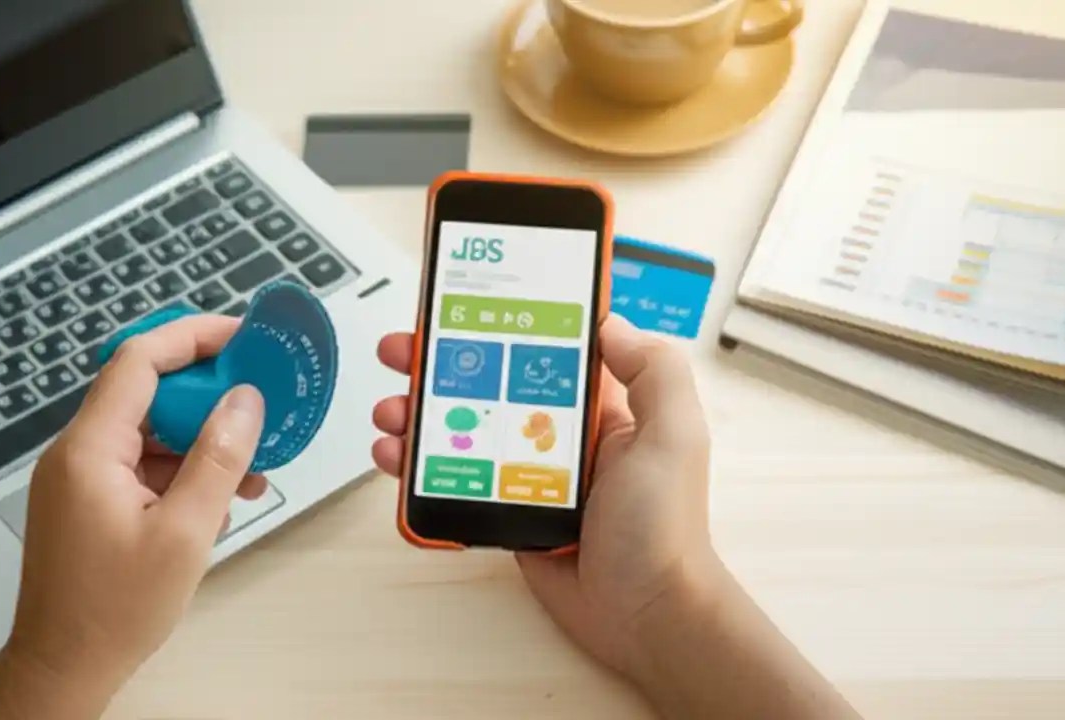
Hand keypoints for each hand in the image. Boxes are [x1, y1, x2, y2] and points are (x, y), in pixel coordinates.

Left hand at [0, 315, 267, 717]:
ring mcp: (80, 477)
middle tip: (259, 394)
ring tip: (255, 459)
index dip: (191, 337)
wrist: (63, 666)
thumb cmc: (113, 612)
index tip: (240, 336)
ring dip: (202, 436)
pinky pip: (142, 462)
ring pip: (149, 429)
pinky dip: (183, 467)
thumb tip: (245, 401)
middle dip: (207, 390)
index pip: (138, 360)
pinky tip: (223, 491)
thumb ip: (218, 459)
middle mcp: (77, 453)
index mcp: (89, 450)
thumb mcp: (184, 533)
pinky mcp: (90, 499)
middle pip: (146, 390)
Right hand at [370, 315, 715, 675]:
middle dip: (439, 365)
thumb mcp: (674, 434)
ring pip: (460, 431)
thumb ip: (653, 371)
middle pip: (486, 386)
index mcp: (598, 409)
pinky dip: (417, 467)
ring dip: (418, 414)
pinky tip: (393, 458)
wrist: (644, 614)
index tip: (460, 306)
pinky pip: (453, 481)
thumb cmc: (664, 527)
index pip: (541, 352)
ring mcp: (525, 475)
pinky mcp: (502, 513)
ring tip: (390, 410)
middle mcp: (558, 436)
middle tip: (400, 351)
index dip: (500, 327)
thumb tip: (611, 322)